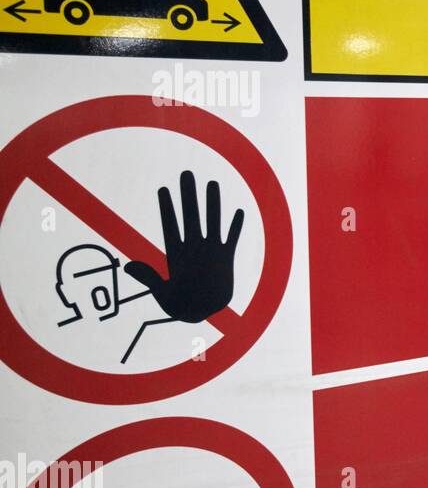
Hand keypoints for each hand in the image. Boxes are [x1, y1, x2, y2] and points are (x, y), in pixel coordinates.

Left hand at [125, 171, 243, 323]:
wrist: (201, 314)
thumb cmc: (179, 306)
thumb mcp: (161, 293)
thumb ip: (148, 277)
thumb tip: (128, 266)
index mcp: (176, 253)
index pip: (171, 225)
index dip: (167, 208)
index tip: (163, 190)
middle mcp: (194, 247)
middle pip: (191, 215)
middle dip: (188, 195)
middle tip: (186, 174)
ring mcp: (211, 251)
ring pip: (212, 221)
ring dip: (213, 203)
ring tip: (212, 183)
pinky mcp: (225, 259)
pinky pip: (231, 239)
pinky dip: (235, 227)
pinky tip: (238, 212)